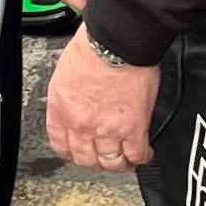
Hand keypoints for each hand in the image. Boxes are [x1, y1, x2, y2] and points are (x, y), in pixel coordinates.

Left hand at [45, 31, 158, 170]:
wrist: (116, 42)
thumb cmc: (92, 47)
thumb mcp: (64, 71)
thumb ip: (67, 93)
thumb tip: (75, 98)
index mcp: (62, 109)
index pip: (61, 144)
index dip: (72, 152)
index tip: (78, 151)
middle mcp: (81, 124)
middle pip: (86, 159)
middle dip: (95, 161)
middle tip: (103, 158)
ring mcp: (107, 129)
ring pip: (111, 162)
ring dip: (118, 163)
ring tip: (125, 159)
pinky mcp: (133, 128)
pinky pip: (137, 154)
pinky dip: (141, 157)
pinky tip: (144, 153)